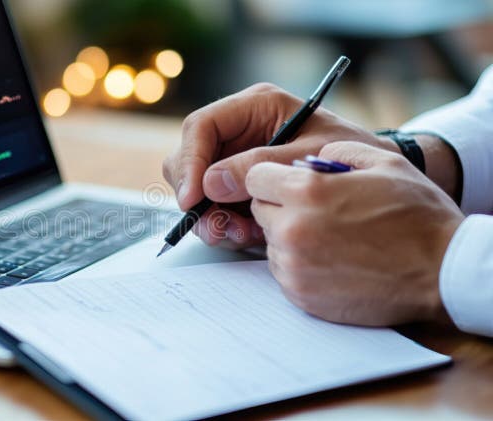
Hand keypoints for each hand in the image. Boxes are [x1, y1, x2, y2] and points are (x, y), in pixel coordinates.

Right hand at [163, 83, 394, 248]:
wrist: (376, 184)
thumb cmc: (353, 159)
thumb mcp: (308, 159)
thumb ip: (261, 167)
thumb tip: (210, 183)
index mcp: (255, 107)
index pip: (201, 127)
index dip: (190, 162)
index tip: (193, 198)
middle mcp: (239, 131)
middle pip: (189, 158)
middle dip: (197, 196)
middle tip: (218, 226)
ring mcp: (236, 160)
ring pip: (197, 187)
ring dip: (212, 216)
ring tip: (243, 233)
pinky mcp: (239, 187)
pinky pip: (214, 206)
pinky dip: (225, 225)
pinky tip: (250, 234)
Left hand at [247, 141, 464, 325]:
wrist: (441, 272)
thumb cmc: (417, 216)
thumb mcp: (384, 163)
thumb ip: (337, 151)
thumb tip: (311, 157)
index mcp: (307, 192)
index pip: (254, 177)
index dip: (272, 178)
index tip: (288, 183)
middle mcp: (292, 229)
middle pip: (259, 211)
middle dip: (280, 207)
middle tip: (316, 211)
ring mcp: (294, 266)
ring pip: (270, 243)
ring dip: (289, 238)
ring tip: (330, 237)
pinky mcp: (300, 295)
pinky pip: (282, 272)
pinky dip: (299, 265)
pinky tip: (332, 260)